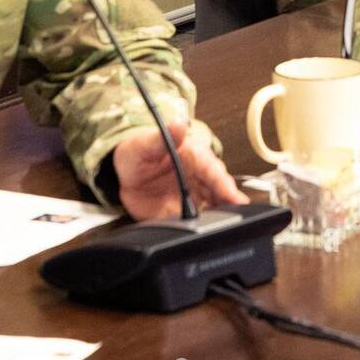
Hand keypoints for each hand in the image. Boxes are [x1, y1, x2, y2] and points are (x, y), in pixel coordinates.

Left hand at [112, 119, 247, 220]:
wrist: (124, 174)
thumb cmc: (138, 152)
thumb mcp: (145, 143)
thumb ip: (162, 137)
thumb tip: (178, 124)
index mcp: (194, 157)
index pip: (215, 171)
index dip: (225, 185)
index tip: (234, 197)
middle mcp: (198, 178)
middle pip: (220, 193)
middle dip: (229, 205)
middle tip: (235, 217)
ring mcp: (193, 197)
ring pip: (214, 209)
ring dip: (219, 218)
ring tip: (221, 228)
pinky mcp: (183, 214)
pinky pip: (196, 225)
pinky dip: (201, 231)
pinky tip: (201, 235)